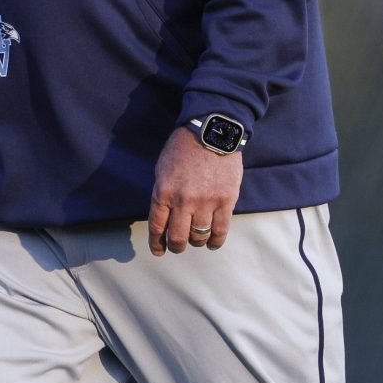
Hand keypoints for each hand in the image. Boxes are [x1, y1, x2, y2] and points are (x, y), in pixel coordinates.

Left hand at [147, 125, 241, 256]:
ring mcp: (206, 202)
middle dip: (176, 246)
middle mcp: (183, 201)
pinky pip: (220, 231)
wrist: (212, 132)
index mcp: (163, 192)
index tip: (159, 250)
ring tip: (196, 240)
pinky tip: (212, 242)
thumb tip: (165, 218)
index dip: (157, 243)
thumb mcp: (162, 170)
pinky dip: (215, 241)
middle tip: (178, 246)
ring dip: (195, 242)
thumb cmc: (184, 148)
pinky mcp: (226, 201)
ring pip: (199, 237)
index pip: (157, 227)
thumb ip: (163, 194)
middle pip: (178, 237)